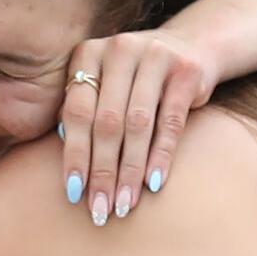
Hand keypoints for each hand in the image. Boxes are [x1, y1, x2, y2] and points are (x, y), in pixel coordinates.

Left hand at [60, 28, 219, 224]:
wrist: (191, 45)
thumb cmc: (134, 77)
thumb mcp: (104, 83)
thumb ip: (83, 109)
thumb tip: (65, 149)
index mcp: (88, 53)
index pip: (77, 112)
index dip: (74, 155)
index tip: (74, 193)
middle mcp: (119, 50)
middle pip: (106, 122)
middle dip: (102, 171)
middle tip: (100, 210)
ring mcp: (155, 57)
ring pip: (138, 125)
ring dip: (130, 171)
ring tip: (124, 204)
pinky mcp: (186, 72)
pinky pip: (171, 123)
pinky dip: (160, 156)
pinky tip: (153, 183)